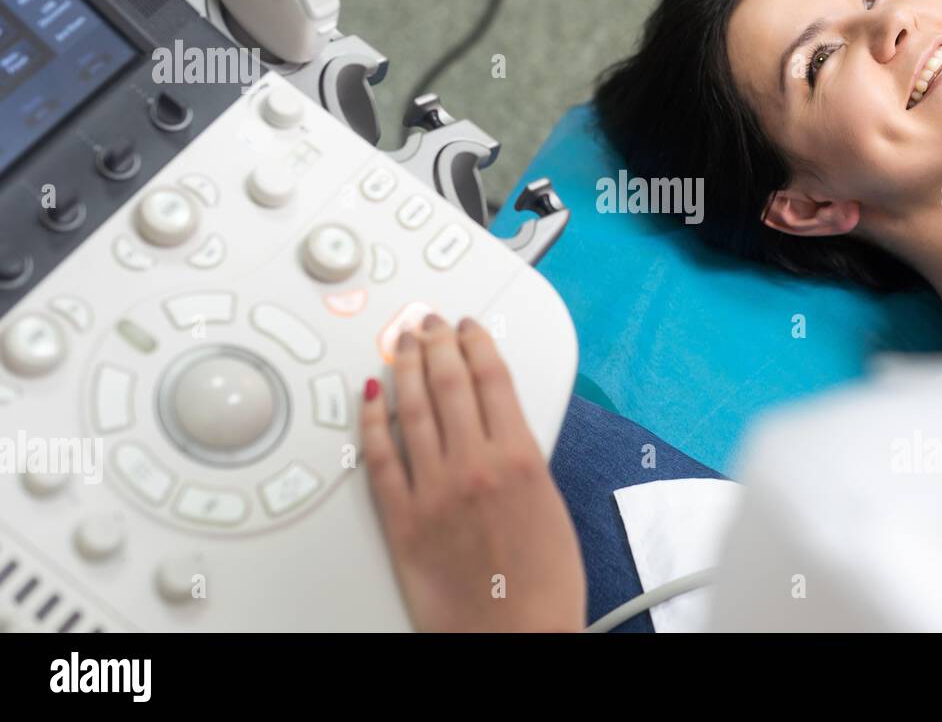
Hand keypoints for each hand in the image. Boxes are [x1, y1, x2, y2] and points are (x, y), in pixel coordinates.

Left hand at [362, 314, 584, 631]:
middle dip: (436, 341)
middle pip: (449, 381)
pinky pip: (380, 458)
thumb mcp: (551, 503)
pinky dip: (373, 421)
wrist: (516, 636)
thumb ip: (523, 458)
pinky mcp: (403, 521)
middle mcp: (475, 465)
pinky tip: (371, 398)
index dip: (476, 341)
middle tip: (428, 323)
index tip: (468, 328)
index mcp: (520, 457)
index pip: (492, 376)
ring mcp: (434, 490)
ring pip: (411, 407)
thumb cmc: (543, 585)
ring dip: (404, 366)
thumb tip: (499, 428)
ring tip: (400, 345)